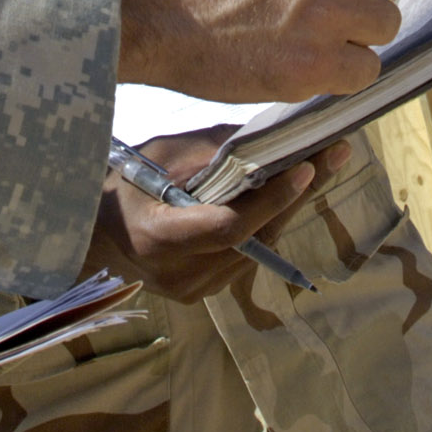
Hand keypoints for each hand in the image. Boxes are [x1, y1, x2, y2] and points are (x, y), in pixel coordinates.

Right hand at [86, 131, 353, 300]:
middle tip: (335, 153)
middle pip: (255, 237)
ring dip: (290, 207)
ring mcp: (196, 291)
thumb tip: (265, 137)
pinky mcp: (205, 293)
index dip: (270, 200)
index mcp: (160, 240)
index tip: (305, 167)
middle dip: (298, 194)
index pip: (228, 227)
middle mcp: (182, 275)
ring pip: (259, 248)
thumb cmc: (122, 187)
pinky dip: (269, 223)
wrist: (95, 236)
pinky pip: (249, 256)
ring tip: (321, 165)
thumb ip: (207, 152)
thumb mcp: (155, 157)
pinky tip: (286, 193)